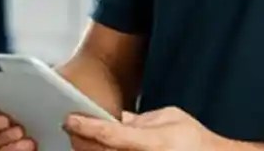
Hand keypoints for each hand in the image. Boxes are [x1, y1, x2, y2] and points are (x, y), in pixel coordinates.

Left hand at [63, 106, 234, 150]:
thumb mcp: (170, 117)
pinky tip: (98, 147)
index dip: (86, 126)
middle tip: (72, 128)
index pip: (109, 134)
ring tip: (81, 139)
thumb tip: (121, 119)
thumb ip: (143, 118)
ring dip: (88, 150)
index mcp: (149, 143)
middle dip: (81, 140)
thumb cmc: (193, 141)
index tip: (70, 119)